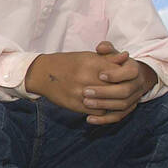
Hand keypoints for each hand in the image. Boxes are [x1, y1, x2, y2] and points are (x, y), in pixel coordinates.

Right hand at [25, 43, 154, 124]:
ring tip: (115, 99)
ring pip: (107, 102)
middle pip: (114, 88)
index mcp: (90, 63)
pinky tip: (103, 105)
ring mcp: (79, 93)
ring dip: (113, 102)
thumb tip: (125, 56)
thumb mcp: (87, 56)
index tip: (125, 77)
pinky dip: (103, 110)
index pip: (118, 72)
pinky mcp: (74, 105)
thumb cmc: (68, 63)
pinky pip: (97, 111)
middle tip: (126, 90)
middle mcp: (85, 78)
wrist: (42, 74)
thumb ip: (108, 58)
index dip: (124, 76)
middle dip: (121, 90)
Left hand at [80, 41, 156, 123]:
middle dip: (105, 92)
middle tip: (86, 91)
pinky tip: (89, 119)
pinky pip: (118, 117)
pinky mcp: (127, 109)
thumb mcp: (112, 54)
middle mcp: (137, 85)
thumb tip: (101, 47)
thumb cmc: (114, 63)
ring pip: (122, 105)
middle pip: (125, 91)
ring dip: (103, 105)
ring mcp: (134, 98)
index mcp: (135, 70)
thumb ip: (106, 49)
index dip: (116, 75)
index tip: (100, 75)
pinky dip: (104, 120)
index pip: (130, 73)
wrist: (127, 77)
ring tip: (85, 103)